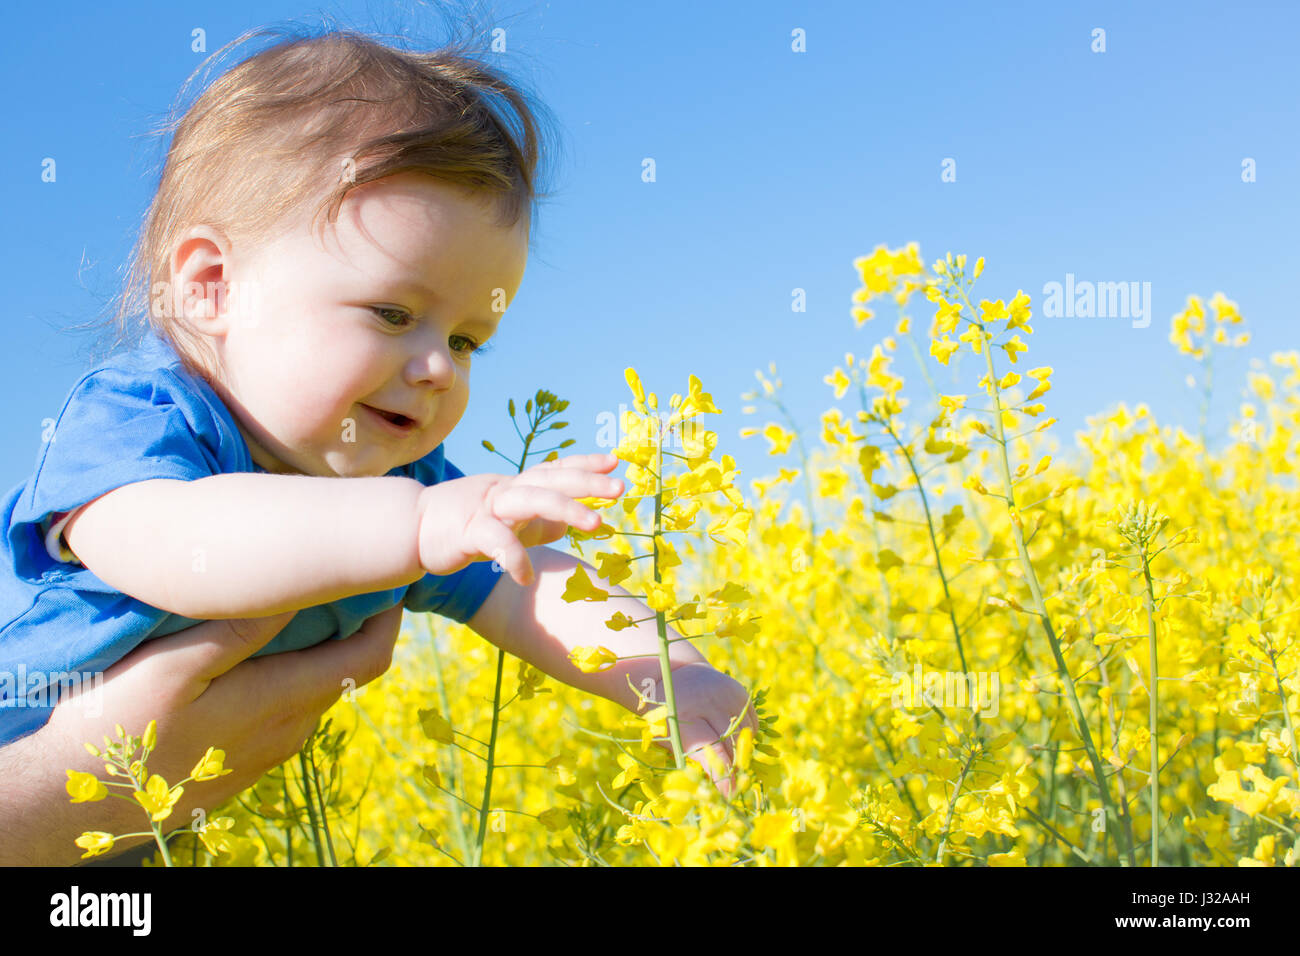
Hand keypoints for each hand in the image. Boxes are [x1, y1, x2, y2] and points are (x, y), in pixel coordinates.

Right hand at [0, 603, 404, 864]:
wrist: (64, 805)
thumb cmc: (115, 728)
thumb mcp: (171, 668)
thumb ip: (239, 632)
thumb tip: (300, 591)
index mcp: (281, 703)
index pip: (369, 657)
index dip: (387, 614)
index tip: (385, 573)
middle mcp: (287, 732)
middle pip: (344, 669)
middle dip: (350, 622)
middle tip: (334, 573)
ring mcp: (266, 752)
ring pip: (312, 688)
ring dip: (314, 649)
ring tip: (292, 603)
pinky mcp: (241, 763)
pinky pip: (283, 710)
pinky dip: (287, 673)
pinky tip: (253, 652)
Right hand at [417, 452, 623, 587]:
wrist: (410, 528)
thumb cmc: (462, 525)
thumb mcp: (508, 521)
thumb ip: (539, 522)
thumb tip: (571, 523)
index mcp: (515, 486)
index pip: (554, 470)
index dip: (584, 464)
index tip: (615, 462)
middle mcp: (505, 490)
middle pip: (551, 479)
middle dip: (587, 482)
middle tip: (620, 488)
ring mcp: (487, 508)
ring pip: (531, 500)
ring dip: (566, 510)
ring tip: (597, 523)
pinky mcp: (468, 531)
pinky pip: (495, 542)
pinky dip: (513, 558)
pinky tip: (526, 577)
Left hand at [647, 663, 759, 799]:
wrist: (671, 676)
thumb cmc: (667, 718)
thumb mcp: (668, 738)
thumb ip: (690, 758)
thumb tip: (711, 789)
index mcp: (682, 718)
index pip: (710, 751)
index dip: (722, 775)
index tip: (729, 794)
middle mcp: (705, 703)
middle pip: (730, 744)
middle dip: (732, 766)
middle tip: (731, 781)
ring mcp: (724, 694)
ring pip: (745, 735)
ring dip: (740, 750)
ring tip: (726, 753)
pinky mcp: (738, 691)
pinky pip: (751, 724)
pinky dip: (746, 735)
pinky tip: (730, 734)